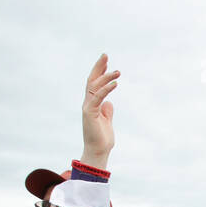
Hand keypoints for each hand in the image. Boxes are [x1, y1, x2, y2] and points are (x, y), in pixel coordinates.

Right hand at [81, 53, 119, 168]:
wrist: (98, 151)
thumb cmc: (102, 139)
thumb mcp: (107, 121)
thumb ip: (107, 111)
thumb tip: (109, 102)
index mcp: (92, 104)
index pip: (94, 84)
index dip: (99, 72)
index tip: (106, 62)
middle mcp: (87, 103)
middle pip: (91, 80)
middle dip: (99, 67)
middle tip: (106, 55)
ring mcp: (87, 107)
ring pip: (95, 87)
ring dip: (106, 77)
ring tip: (118, 72)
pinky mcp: (90, 112)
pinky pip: (98, 97)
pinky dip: (106, 89)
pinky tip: (115, 83)